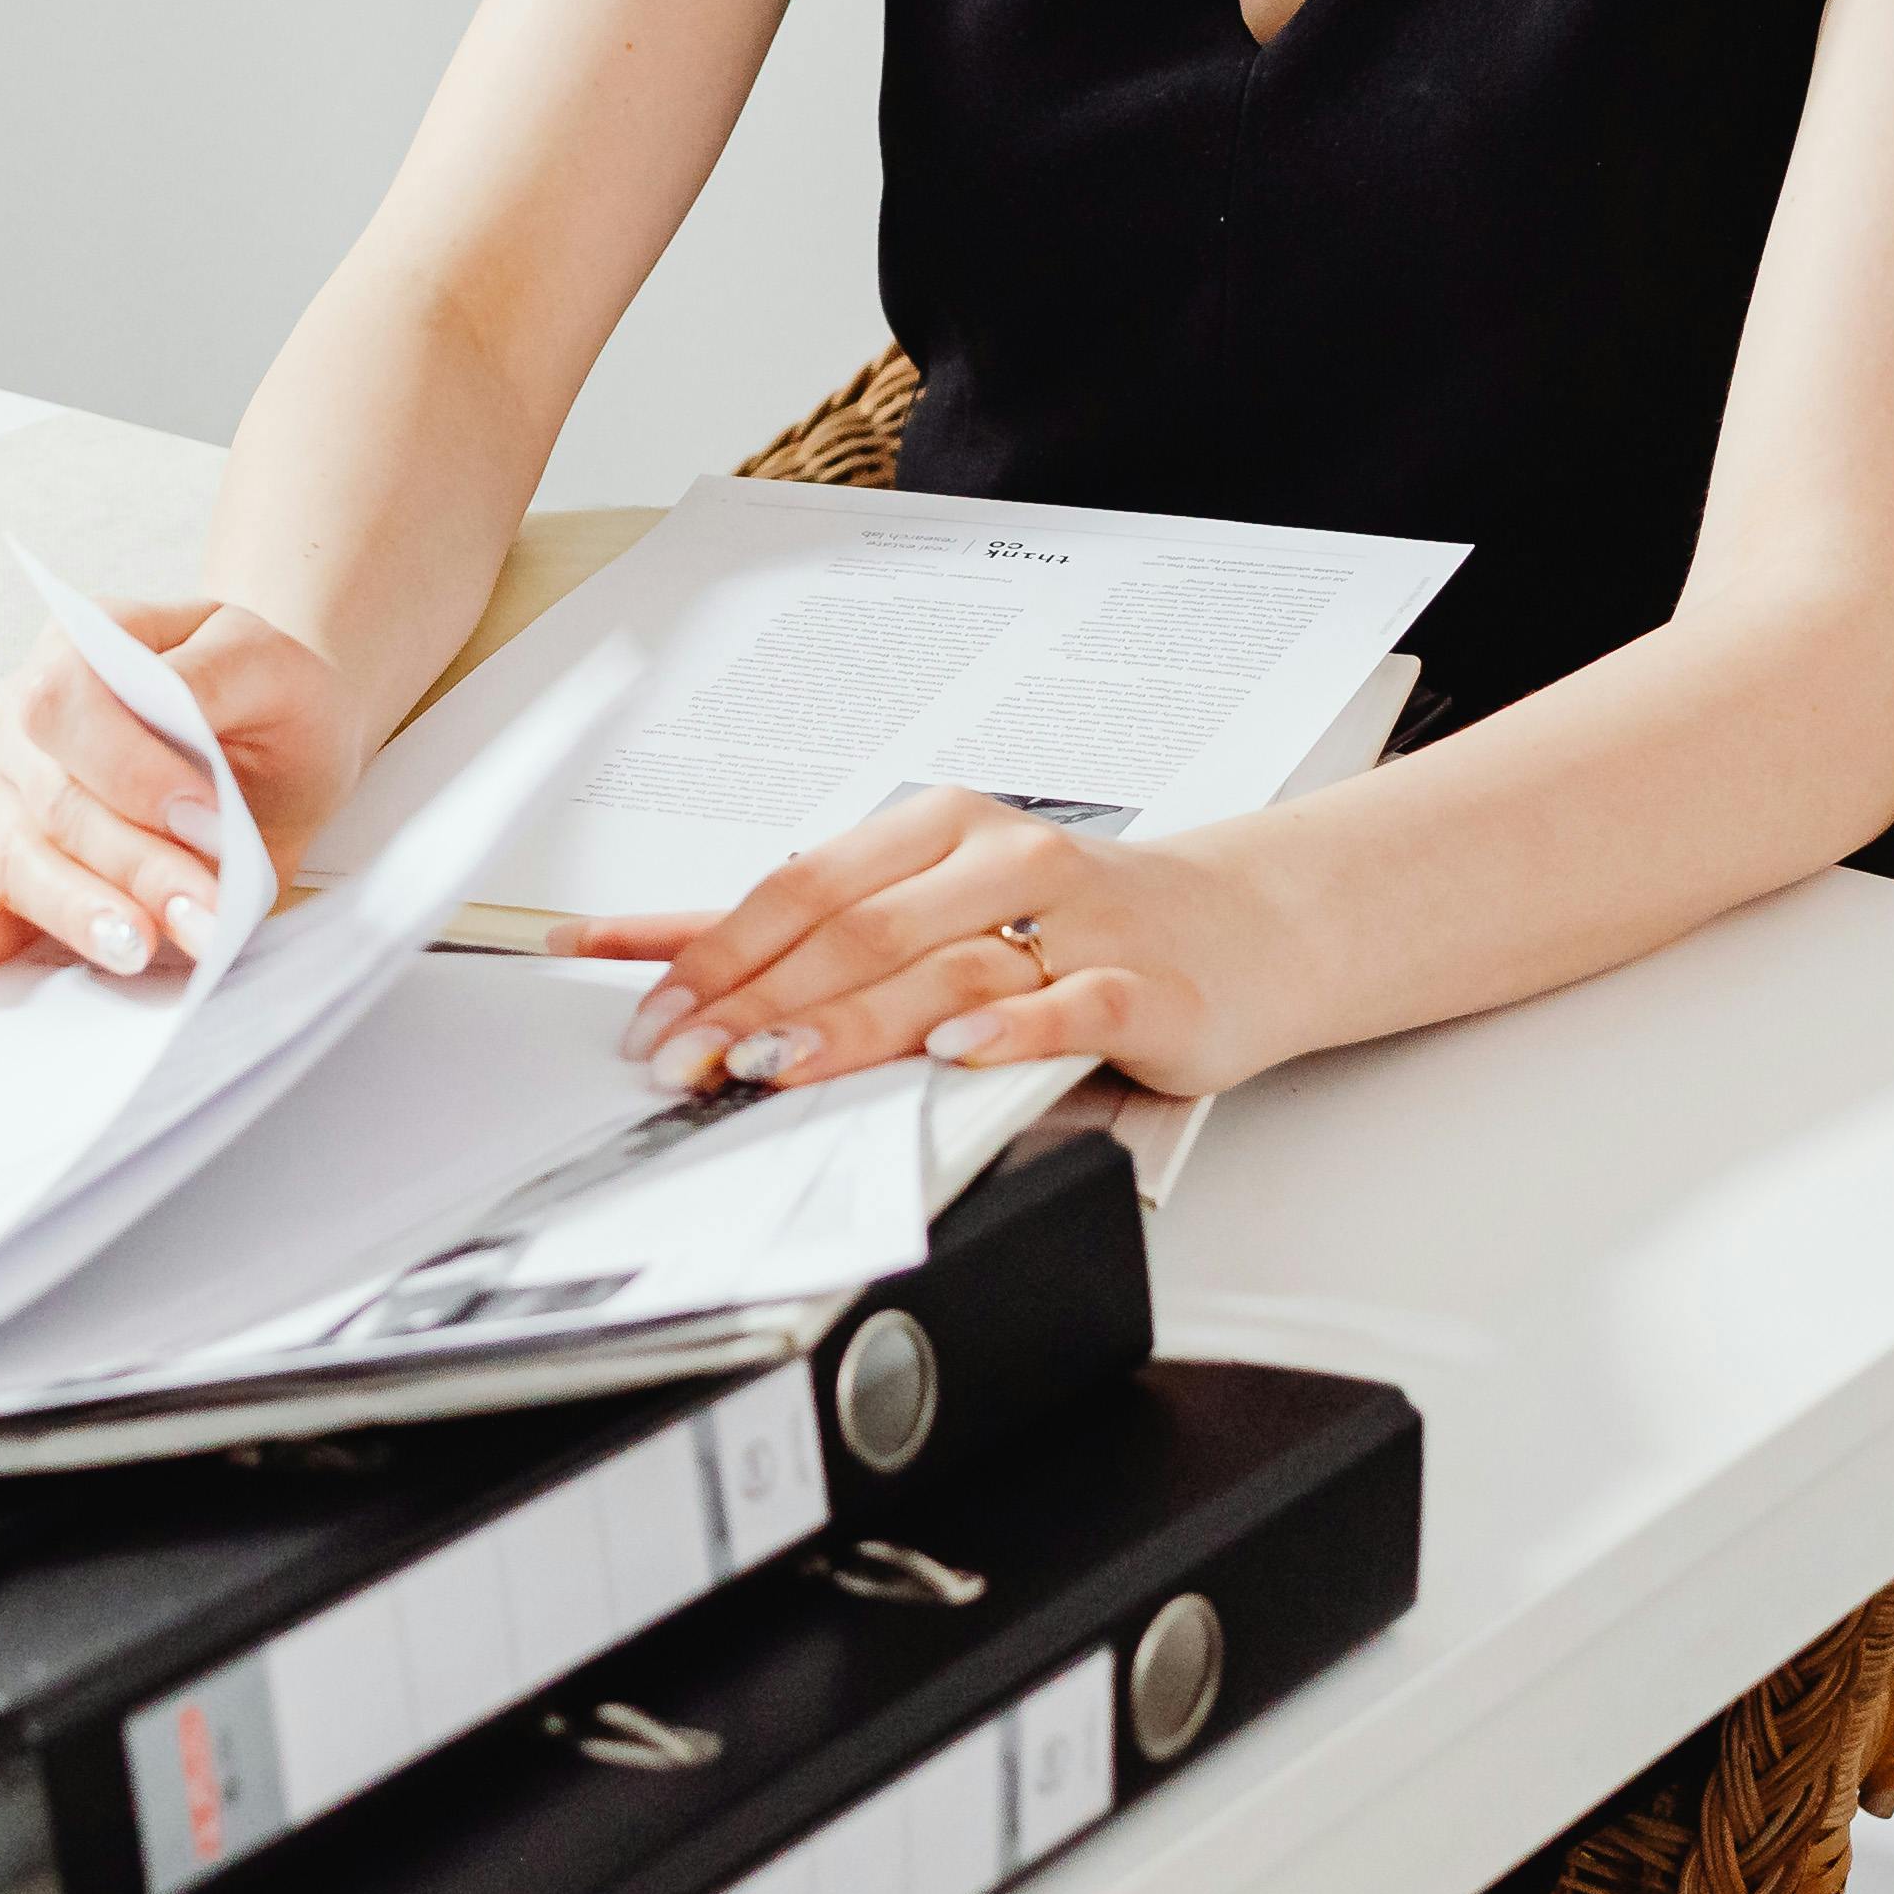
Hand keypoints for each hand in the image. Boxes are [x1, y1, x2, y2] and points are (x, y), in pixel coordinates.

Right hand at [0, 597, 372, 981]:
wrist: (270, 732)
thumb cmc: (260, 692)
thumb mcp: (266, 661)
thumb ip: (212, 679)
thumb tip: (174, 715)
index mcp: (77, 647)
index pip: (62, 703)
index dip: (127, 766)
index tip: (203, 812)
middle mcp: (28, 721)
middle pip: (47, 797)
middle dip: (129, 861)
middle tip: (201, 905)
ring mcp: (17, 794)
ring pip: (22, 858)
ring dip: (85, 912)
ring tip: (144, 947)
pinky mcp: (27, 863)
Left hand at [568, 789, 1276, 1098]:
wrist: (1241, 926)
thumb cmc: (1075, 920)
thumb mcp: (936, 901)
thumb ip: (811, 934)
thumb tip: (662, 953)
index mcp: (939, 829)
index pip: (804, 886)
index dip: (719, 953)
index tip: (653, 1016)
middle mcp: (1002, 860)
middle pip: (857, 931)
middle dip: (757, 1000)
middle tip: (688, 1061)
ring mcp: (1076, 921)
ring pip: (944, 968)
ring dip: (850, 1022)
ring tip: (775, 1064)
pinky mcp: (1142, 986)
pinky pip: (1069, 1004)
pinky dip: (1009, 1029)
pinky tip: (957, 1052)